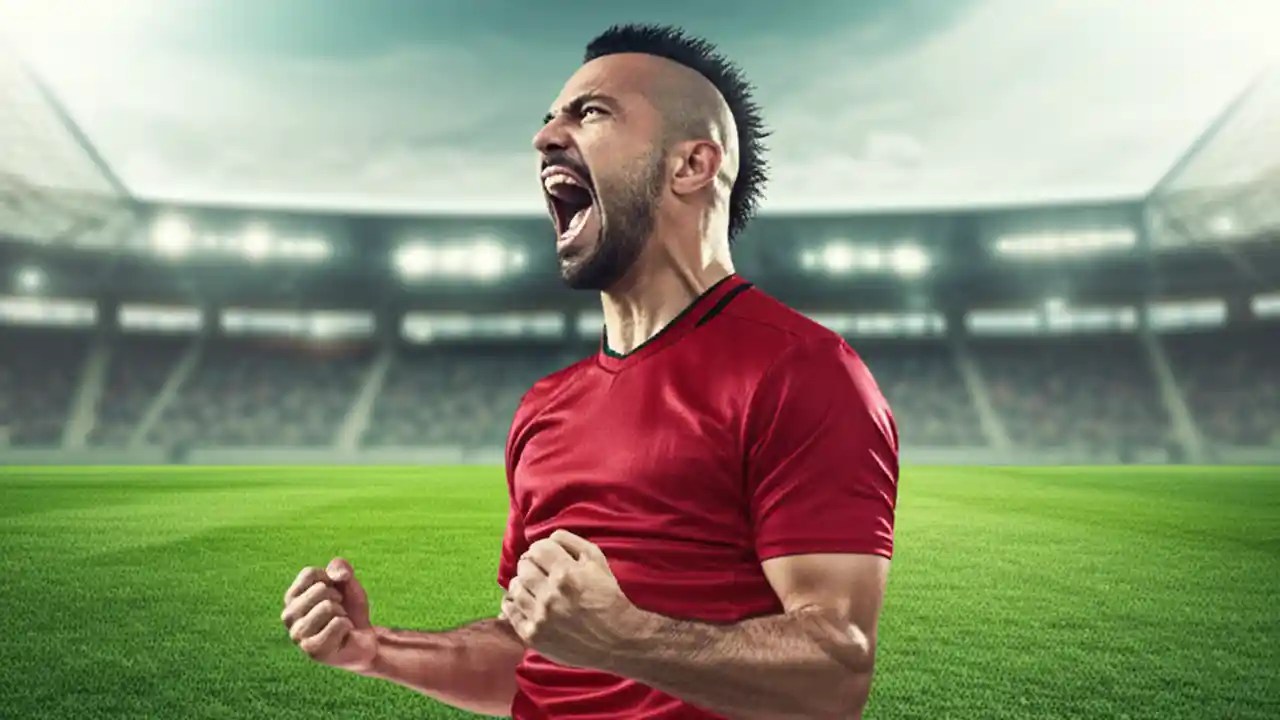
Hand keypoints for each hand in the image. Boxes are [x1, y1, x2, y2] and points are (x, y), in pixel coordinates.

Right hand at [281, 557, 378, 673]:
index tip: (334, 592)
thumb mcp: (347, 582)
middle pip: (320, 589)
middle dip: (338, 597)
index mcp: (291, 597)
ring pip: (327, 607)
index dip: (331, 579)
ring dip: (341, 613)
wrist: (363, 639)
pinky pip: (336, 624)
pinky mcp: (311, 650)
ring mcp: (297, 634)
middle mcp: (288, 615)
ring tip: (339, 623)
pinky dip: (346, 626)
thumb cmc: (349, 609)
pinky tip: (342, 634)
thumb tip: (336, 574)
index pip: (309, 573)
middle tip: (339, 611)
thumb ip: (340, 568)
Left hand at [499, 530, 648, 669]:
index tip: (544, 555)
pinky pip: (510, 614)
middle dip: (529, 564)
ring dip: (521, 583)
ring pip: (515, 589)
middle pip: (524, 567)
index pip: (538, 549)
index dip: (540, 548)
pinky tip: (520, 602)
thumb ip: (574, 543)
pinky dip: (511, 604)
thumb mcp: (599, 563)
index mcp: (567, 573)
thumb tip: (551, 536)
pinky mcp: (533, 636)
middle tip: (537, 570)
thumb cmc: (609, 598)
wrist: (617, 640)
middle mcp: (550, 594)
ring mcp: (540, 616)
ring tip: (531, 587)